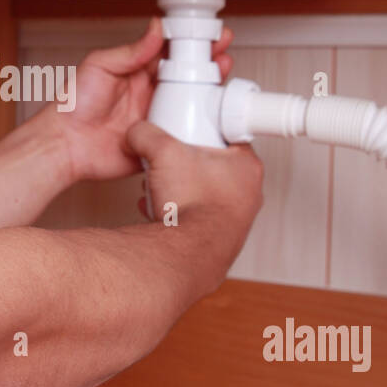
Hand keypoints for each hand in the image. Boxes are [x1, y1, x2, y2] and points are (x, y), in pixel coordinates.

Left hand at [40, 16, 234, 184]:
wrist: (66, 144)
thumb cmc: (73, 104)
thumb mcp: (101, 65)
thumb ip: (132, 50)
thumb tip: (156, 28)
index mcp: (139, 72)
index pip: (173, 53)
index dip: (193, 43)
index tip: (212, 34)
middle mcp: (151, 93)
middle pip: (188, 78)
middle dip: (210, 66)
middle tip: (225, 55)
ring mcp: (156, 117)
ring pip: (191, 105)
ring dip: (210, 95)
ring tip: (224, 83)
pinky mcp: (157, 141)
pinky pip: (182, 135)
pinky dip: (198, 128)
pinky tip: (212, 120)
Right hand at [127, 121, 263, 288]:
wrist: (188, 254)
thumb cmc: (193, 206)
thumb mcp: (163, 153)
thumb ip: (146, 135)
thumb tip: (138, 133)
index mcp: (247, 166)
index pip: (228, 137)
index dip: (203, 132)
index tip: (187, 133)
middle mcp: (249, 195)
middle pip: (213, 166)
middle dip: (185, 164)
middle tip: (170, 161)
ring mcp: (236, 220)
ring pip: (203, 193)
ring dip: (180, 190)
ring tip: (162, 188)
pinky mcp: (219, 239)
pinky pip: (195, 217)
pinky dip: (177, 213)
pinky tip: (159, 211)